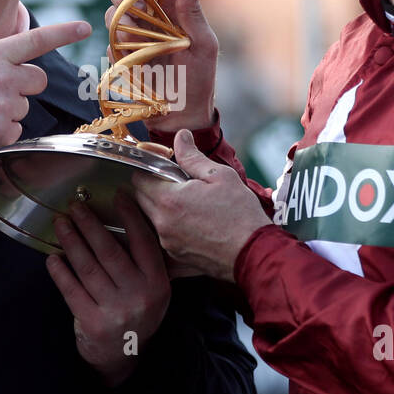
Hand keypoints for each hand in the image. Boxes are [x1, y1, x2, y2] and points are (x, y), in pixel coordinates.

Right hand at [0, 0, 90, 159]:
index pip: (36, 40)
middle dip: (22, 85)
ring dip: (8, 111)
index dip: (63, 32)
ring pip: (24, 107)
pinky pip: (15, 131)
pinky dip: (1, 133)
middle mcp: (4, 78)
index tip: (85, 27)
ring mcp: (4, 106)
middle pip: (37, 80)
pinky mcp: (2, 132)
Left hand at [46, 195, 170, 387]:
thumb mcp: (153, 291)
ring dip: (71, 241)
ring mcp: (116, 310)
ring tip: (61, 223)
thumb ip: (143, 264)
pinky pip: (71, 290)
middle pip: (110, 251)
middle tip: (76, 206)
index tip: (117, 195)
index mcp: (158, 283)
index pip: (144, 242)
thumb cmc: (136, 315)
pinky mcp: (92, 322)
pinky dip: (59, 271)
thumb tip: (120, 221)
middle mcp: (140, 295)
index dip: (130, 217)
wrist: (123, 359)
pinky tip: (52, 257)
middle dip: (90, 224)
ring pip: (88, 267)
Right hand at [106, 0, 218, 133]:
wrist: (183, 114)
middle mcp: (152, 17)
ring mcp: (135, 35)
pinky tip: (132, 55)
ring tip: (133, 33)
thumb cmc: (199, 80)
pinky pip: (110, 41)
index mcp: (174, 7)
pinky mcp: (123, 55)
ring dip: (120, 18)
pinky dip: (118, 44)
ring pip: (114, 12)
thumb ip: (193, 14)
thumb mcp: (203, 45)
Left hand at [132, 129, 270, 281]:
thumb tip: (180, 137)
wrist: (255, 254)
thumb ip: (193, 156)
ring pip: (152, 218)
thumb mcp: (220, 176)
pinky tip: (193, 223)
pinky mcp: (176, 256)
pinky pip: (164, 236)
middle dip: (153, 187)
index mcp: (168, 200)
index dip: (149, 169)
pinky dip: (172, 226)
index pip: (138, 178)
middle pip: (141, 199)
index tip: (163, 167)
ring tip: (189, 204)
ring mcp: (167, 242)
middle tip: (178, 183)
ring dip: (162, 208)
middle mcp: (161, 223)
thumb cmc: (240, 214)